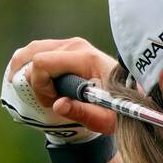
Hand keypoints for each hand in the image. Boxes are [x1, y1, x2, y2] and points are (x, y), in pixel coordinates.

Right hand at [2, 37, 118, 138]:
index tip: (55, 102)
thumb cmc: (119, 108)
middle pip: (33, 55)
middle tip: (52, 99)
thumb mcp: (105, 118)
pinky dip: (33, 67)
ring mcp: (71, 44)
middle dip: (35, 82)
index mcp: (85, 58)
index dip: (40, 86)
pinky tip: (39, 83)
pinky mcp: (68, 47)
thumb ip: (82, 113)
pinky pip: (39, 51)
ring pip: (32, 50)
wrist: (132, 96)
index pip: (42, 63)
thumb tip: (58, 105)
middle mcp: (76, 45)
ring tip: (45, 92)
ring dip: (30, 73)